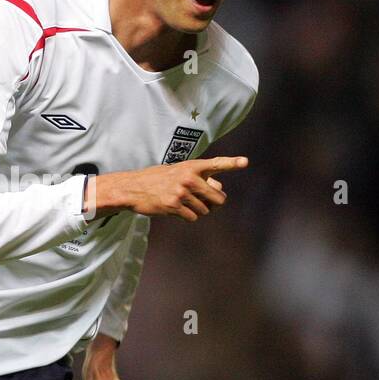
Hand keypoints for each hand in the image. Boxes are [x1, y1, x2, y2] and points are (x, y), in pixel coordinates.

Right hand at [88, 156, 247, 221]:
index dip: (232, 163)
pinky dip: (187, 216)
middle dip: (215, 203)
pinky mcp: (175, 206)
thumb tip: (219, 190)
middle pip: (218, 198)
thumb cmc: (158, 178)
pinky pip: (193, 217)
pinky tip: (176, 209)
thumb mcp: (178, 171)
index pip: (216, 164)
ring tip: (182, 202)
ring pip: (206, 210)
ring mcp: (182, 192)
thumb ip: (200, 177)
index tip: (245, 162)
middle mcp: (189, 178)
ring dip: (198, 210)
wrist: (133, 188)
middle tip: (205, 202)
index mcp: (192, 166)